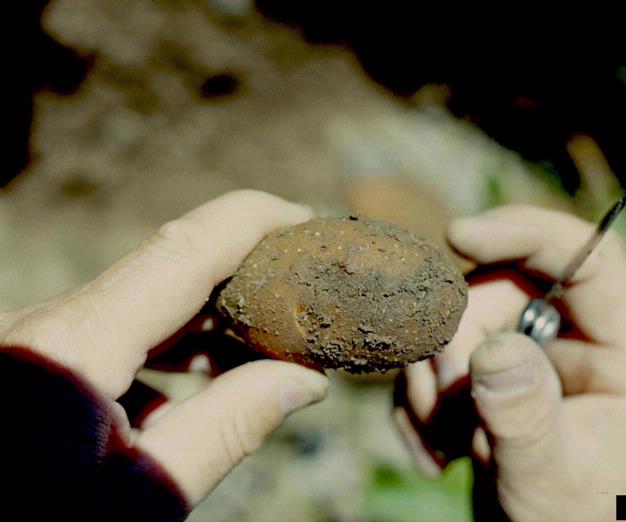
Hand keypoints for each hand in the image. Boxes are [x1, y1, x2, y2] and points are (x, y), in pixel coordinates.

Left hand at [0, 190, 328, 506]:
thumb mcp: (143, 496)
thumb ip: (229, 428)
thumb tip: (306, 380)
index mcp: (75, 346)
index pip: (182, 251)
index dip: (250, 222)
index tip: (302, 221)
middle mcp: (45, 322)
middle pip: (162, 274)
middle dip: (236, 284)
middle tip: (297, 308)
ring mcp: (33, 336)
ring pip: (137, 304)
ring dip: (202, 323)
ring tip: (259, 357)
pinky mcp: (31, 354)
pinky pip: (109, 331)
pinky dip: (161, 350)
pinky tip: (192, 393)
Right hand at [394, 205, 625, 520]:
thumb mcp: (551, 480)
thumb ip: (524, 418)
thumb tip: (493, 350)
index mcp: (625, 353)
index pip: (590, 259)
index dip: (527, 232)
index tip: (459, 235)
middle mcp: (578, 342)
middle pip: (503, 288)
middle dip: (455, 342)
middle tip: (441, 405)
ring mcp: (532, 357)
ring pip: (460, 323)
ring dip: (432, 382)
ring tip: (441, 445)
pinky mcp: (493, 377)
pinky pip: (439, 359)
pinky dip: (422, 402)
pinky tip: (434, 454)